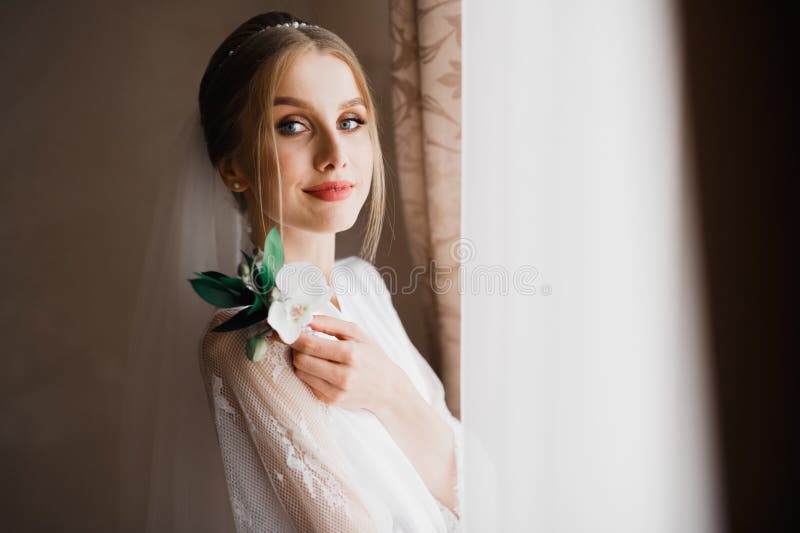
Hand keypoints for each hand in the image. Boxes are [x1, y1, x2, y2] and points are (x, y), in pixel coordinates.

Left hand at [288, 314, 403, 412]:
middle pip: (301, 360)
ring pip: (301, 373)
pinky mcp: (332, 401)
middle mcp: (343, 375)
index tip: (283, 331)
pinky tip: (320, 369)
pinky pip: (308, 385)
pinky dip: (309, 374)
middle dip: (296, 349)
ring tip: (312, 355)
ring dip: (300, 362)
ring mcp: (337, 391)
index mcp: (350, 353)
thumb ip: (330, 323)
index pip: (310, 344)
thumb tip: (306, 318)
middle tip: (300, 342)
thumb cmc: (371, 356)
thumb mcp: (357, 333)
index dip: (293, 337)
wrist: (388, 389)